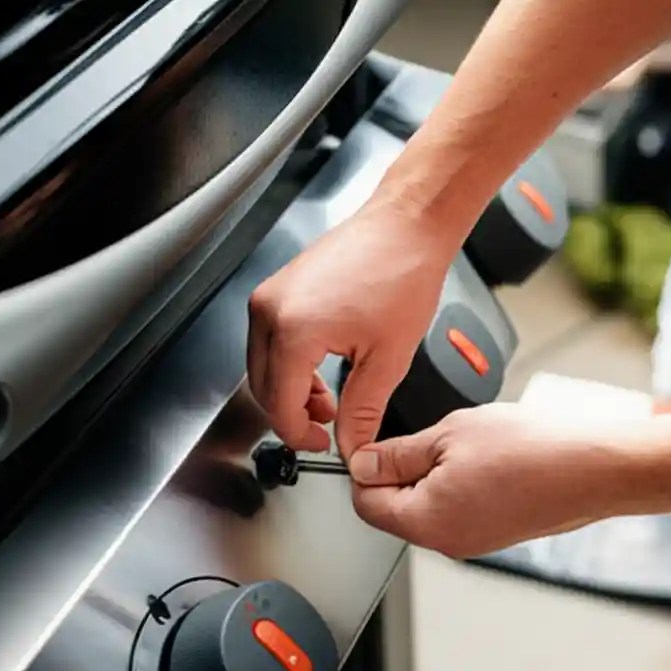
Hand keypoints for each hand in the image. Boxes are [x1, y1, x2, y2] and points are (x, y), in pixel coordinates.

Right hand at [248, 200, 455, 454]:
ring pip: (263, 365)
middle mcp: (270, 310)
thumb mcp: (387, 358)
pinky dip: (290, 364)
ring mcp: (270, 295)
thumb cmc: (402, 273)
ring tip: (331, 401)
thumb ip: (362, 411)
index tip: (321, 444)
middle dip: (292, 414)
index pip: (278, 405)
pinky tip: (321, 372)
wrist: (407, 225)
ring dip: (290, 390)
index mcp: (293, 331)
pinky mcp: (278, 287)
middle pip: (263, 387)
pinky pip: (269, 340)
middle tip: (328, 428)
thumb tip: (350, 445)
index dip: (299, 434)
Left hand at [348, 403, 623, 557]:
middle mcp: (447, 541)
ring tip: (463, 443)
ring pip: (428, 507)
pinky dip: (458, 483)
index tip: (372, 443)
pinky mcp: (495, 533)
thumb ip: (397, 453)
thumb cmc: (531, 450)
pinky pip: (458, 509)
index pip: (365, 504)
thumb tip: (364, 464)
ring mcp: (473, 541)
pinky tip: (484, 458)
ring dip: (432, 474)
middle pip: (395, 509)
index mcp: (425, 520)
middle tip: (426, 435)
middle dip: (400, 471)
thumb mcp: (449, 434)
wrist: (592, 468)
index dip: (362, 469)